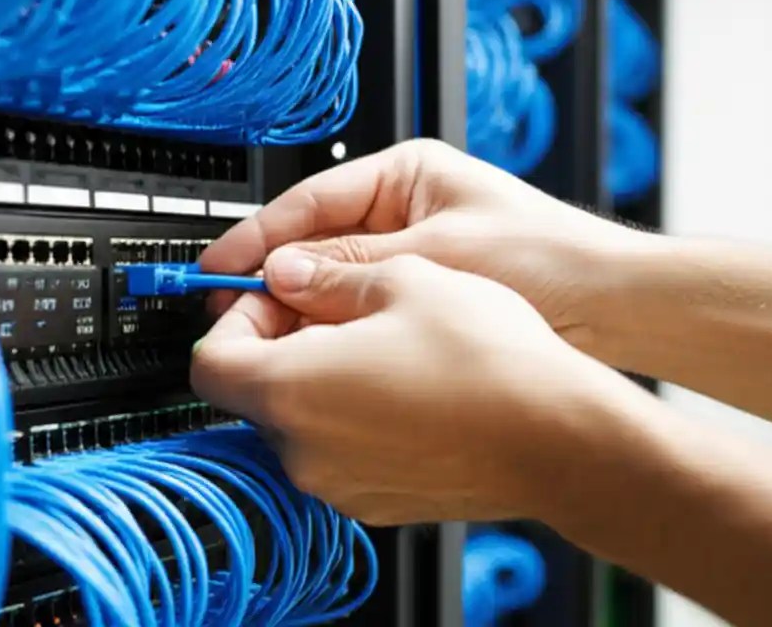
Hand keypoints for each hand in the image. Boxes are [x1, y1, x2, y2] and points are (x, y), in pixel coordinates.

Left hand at [190, 249, 634, 525]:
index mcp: (291, 391)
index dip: (234, 317)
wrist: (561, 439)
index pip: (210, 359)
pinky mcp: (377, 501)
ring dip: (318, 380)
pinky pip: (340, 451)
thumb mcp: (403, 281)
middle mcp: (303, 450)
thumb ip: (327, 277)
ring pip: (300, 421)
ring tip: (378, 341)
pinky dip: (352, 417)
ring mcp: (340, 484)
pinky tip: (404, 384)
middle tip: (326, 307)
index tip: (268, 293)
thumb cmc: (489, 363)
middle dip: (279, 344)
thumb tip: (290, 271)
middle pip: (253, 391)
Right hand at [200, 139, 649, 354]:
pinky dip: (336, 330)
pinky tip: (314, 353)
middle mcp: (401, 210)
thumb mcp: (439, 255)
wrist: (616, 310)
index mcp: (404, 175)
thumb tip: (281, 274)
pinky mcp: (421, 296)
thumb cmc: (549, 262)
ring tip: (267, 339)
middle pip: (314, 244)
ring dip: (303, 310)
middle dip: (274, 279)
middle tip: (233, 315)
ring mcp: (409, 254)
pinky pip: (361, 310)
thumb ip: (352, 266)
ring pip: (334, 282)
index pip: (308, 202)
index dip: (257, 238)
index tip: (217, 267)